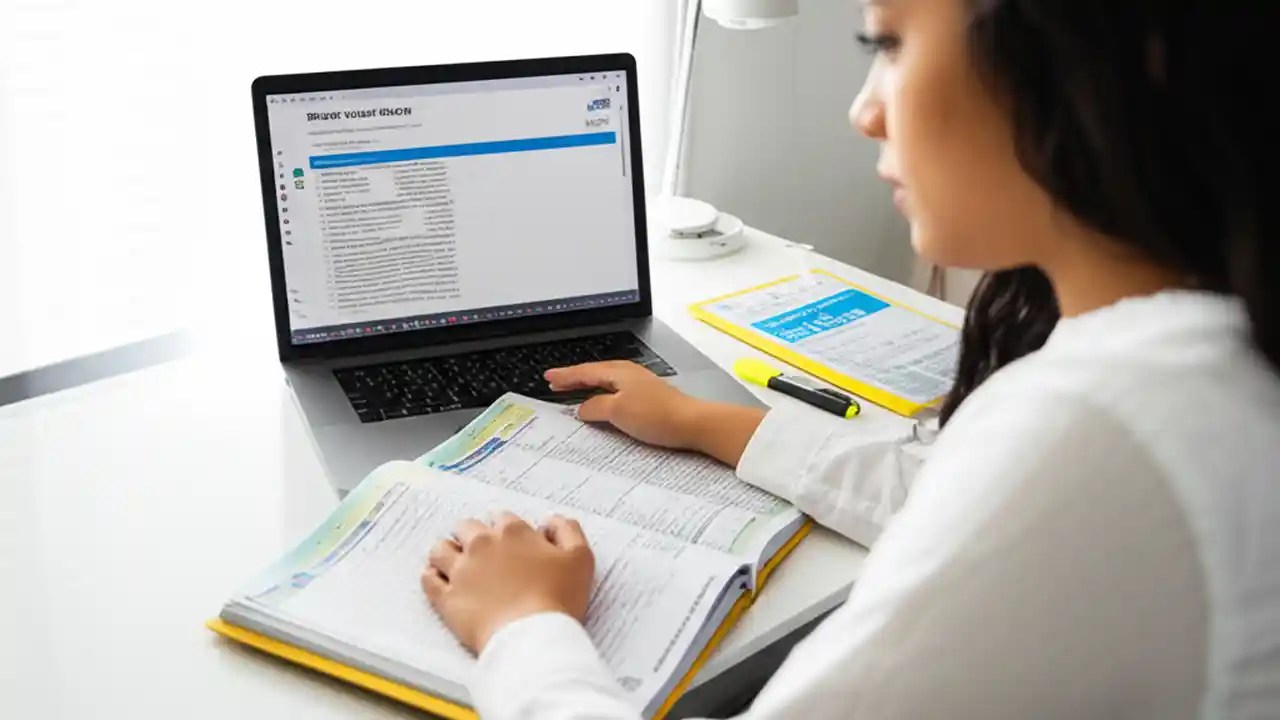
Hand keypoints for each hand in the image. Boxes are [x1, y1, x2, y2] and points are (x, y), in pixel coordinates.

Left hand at [422, 512, 593, 654]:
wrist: (531, 636)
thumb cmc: (558, 599)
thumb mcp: (580, 559)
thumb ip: (568, 531)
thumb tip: (551, 521)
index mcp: (513, 533)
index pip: (502, 517)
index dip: (507, 529)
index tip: (512, 543)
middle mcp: (482, 545)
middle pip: (467, 526)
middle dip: (472, 534)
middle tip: (482, 551)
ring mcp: (461, 571)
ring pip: (441, 548)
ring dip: (447, 551)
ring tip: (455, 562)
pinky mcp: (447, 598)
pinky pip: (428, 579)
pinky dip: (431, 576)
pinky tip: (438, 579)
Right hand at [545, 361, 767, 465]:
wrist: (692, 423)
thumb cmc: (658, 415)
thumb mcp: (618, 412)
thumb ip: (596, 407)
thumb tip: (583, 408)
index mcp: (618, 372)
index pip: (585, 372)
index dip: (565, 376)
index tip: (550, 377)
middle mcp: (629, 375)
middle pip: (595, 374)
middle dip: (575, 379)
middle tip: (556, 383)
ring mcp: (640, 385)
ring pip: (606, 383)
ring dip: (589, 388)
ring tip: (574, 393)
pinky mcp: (648, 399)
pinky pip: (617, 394)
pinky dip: (603, 396)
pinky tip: (603, 406)